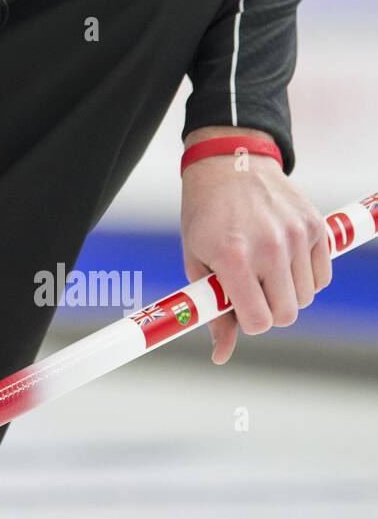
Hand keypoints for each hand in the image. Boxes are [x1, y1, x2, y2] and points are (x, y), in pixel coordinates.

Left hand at [180, 127, 331, 364]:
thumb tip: (221, 355)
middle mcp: (269, 247)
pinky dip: (306, 278)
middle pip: (287, 314)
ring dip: (287, 293)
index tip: (239, 308)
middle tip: (251, 290)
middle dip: (269, 311)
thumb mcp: (196, 259)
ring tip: (264, 269)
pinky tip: (284, 261)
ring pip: (306, 297)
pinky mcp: (314, 226)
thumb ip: (212, 309)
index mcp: (233, 257)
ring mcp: (295, 235)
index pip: (258, 321)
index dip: (249, 322)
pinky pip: (322, 276)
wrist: (228, 164)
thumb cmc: (206, 215)